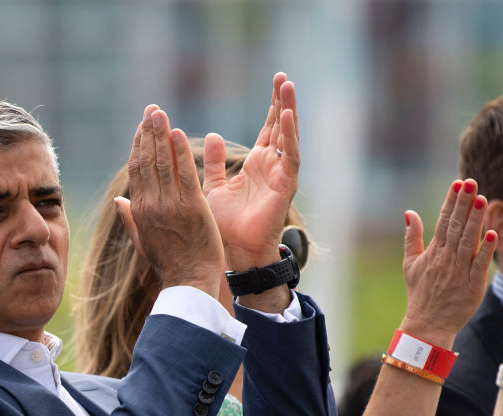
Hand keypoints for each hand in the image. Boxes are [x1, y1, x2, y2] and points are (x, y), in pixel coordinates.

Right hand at [115, 105, 223, 297]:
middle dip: (148, 132)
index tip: (142, 126)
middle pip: (147, 161)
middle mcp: (152, 205)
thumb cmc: (169, 264)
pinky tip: (178, 134)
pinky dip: (180, 152)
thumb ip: (130, 218)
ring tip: (160, 113)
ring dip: (161, 135)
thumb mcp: (143, 242)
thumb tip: (117, 200)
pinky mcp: (193, 208)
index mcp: (140, 211)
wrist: (189, 282)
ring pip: (163, 163)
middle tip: (151, 110)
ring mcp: (171, 206)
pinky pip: (185, 174)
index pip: (136, 170)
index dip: (138, 145)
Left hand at [203, 72, 299, 270]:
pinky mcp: (284, 186)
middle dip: (281, 102)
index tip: (275, 81)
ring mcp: (280, 176)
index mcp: (257, 165)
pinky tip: (286, 116)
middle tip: (282, 76)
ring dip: (288, 111)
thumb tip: (213, 134)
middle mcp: (271, 168)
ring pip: (287, 138)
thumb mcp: (213, 186)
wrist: (233, 252)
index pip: (268, 129)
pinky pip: (289, 157)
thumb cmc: (224, 225)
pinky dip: (289, 137)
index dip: (272, 106)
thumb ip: (214, 162)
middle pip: (280, 128)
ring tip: (287, 87)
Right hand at [400, 179, 495, 345]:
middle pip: (456, 226)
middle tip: (471, 182)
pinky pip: (479, 264)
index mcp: (433, 252)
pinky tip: (492, 232)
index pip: (444, 221)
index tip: (458, 183)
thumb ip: (412, 237)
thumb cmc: (420, 294)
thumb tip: (409, 212)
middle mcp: (446, 258)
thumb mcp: (410, 264)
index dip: (451, 201)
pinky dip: (486, 249)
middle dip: (464, 203)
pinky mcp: (472, 285)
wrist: (427, 325)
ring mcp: (459, 271)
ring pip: (468, 240)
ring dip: (475, 219)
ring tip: (482, 198)